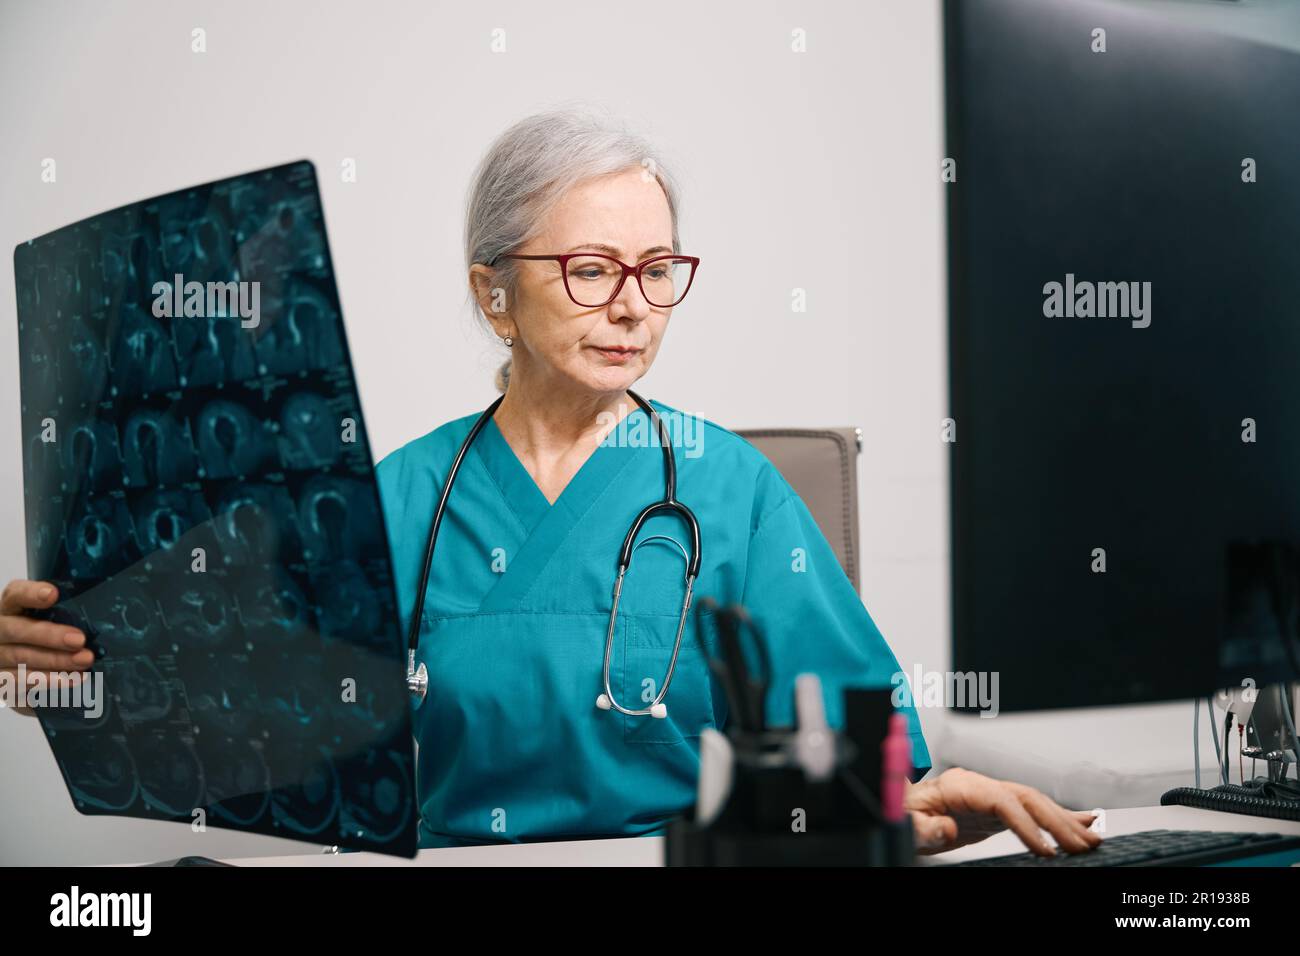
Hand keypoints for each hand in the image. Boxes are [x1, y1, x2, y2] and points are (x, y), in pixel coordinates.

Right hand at [0, 580, 91, 714]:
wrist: (27, 675)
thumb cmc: (48, 639)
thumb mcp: (55, 622)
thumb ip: (66, 615)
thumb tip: (103, 615)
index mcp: (10, 609)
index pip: (14, 595)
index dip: (31, 594)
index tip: (53, 594)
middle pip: (16, 630)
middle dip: (49, 635)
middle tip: (79, 640)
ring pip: (20, 658)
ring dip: (54, 661)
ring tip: (84, 661)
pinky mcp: (1, 684)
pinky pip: (20, 684)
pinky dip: (48, 682)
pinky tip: (71, 681)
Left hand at [905, 767, 1101, 856]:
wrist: (896, 810)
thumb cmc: (901, 814)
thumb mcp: (905, 822)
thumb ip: (924, 826)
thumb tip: (948, 827)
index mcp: (959, 786)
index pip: (1002, 799)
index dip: (1026, 824)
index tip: (1046, 850)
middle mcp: (979, 787)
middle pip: (1026, 798)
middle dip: (1058, 821)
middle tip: (1084, 846)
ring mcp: (989, 797)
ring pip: (1034, 803)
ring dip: (1065, 821)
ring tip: (1092, 839)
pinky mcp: (994, 812)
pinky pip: (1030, 812)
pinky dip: (1058, 818)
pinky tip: (1082, 824)